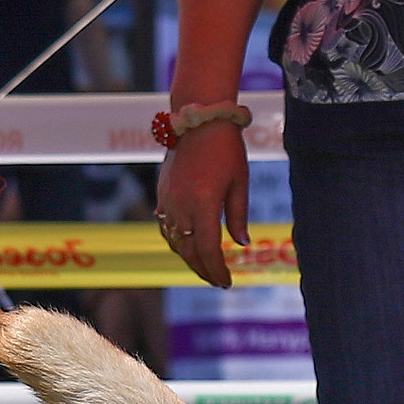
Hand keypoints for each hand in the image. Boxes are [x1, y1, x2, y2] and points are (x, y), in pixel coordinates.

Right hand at [155, 123, 248, 289]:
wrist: (199, 120)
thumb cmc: (226, 149)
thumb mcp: (239, 183)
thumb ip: (239, 215)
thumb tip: (242, 243)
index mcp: (204, 204)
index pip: (208, 249)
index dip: (217, 270)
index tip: (227, 283)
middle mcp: (181, 205)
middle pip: (189, 251)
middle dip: (203, 270)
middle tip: (218, 281)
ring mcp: (168, 200)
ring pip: (174, 241)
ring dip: (189, 258)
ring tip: (206, 267)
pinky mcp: (162, 193)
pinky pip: (165, 226)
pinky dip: (177, 241)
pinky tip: (188, 246)